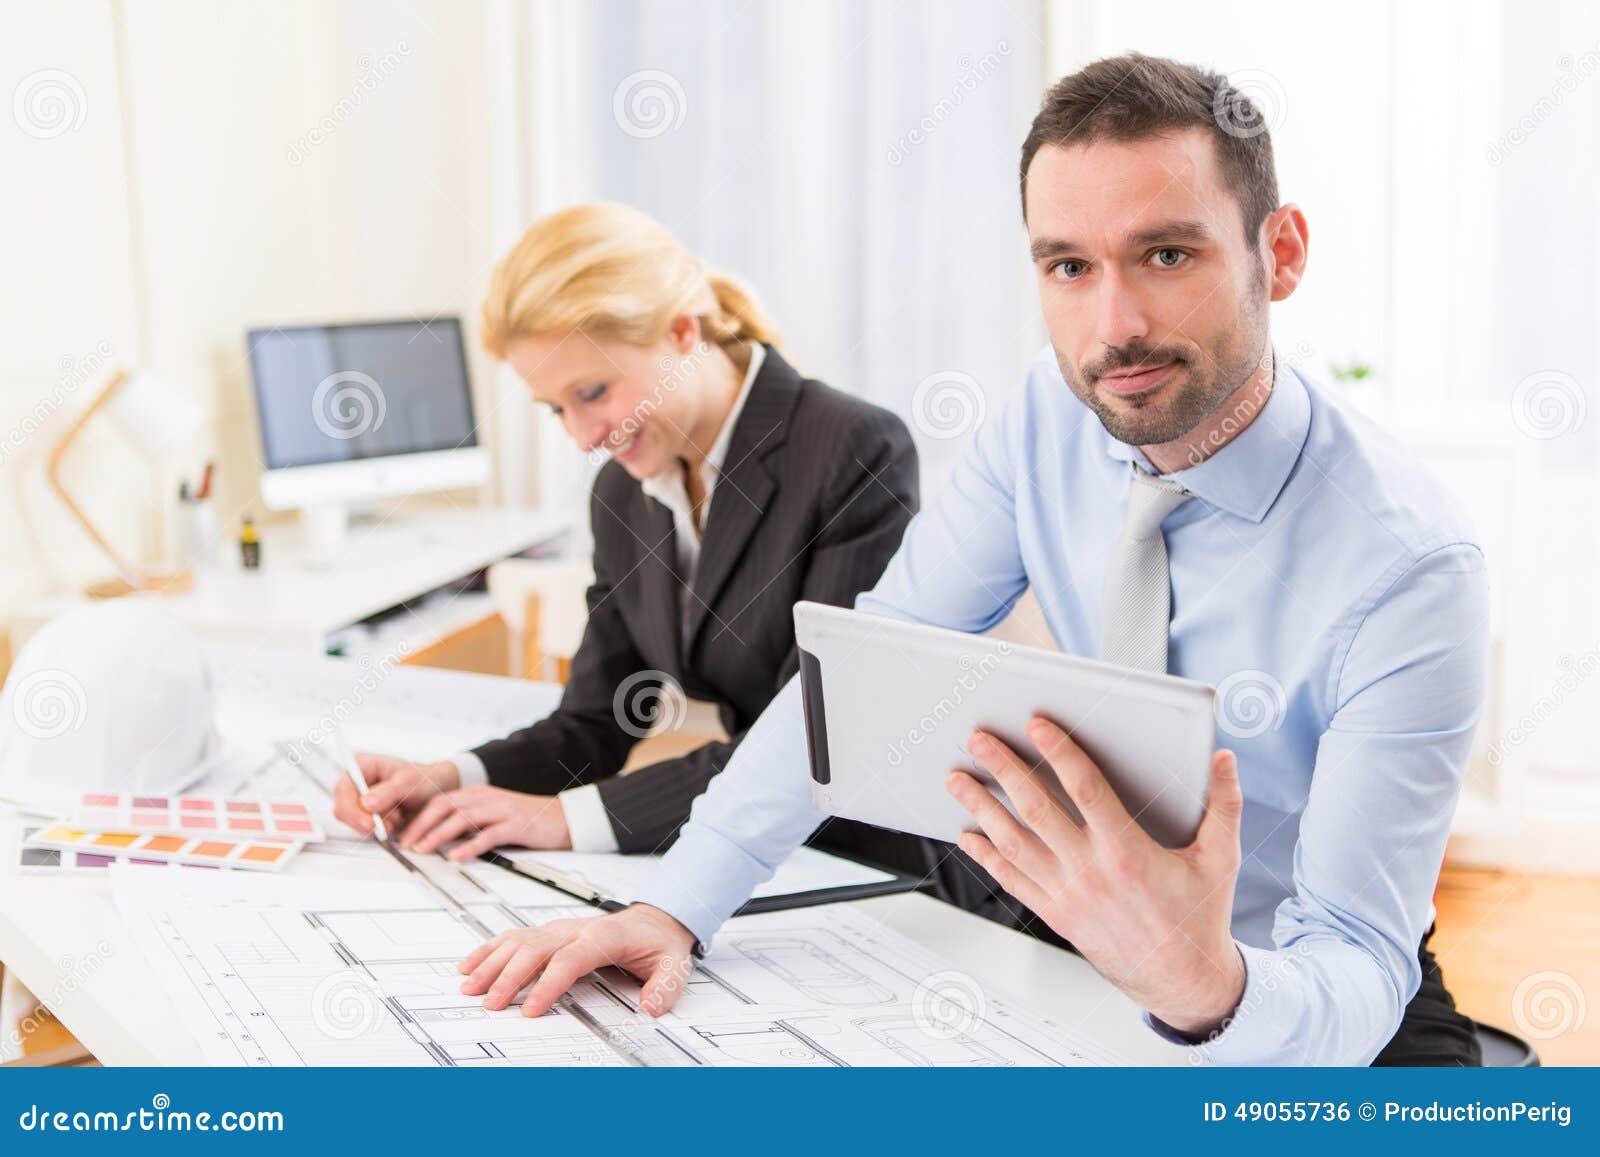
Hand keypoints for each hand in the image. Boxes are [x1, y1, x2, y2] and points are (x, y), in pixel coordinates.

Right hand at [331, 752, 459, 836]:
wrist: (435, 791)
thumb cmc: (423, 779)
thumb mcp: (409, 781)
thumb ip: (388, 792)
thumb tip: (365, 803)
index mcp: (361, 765)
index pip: (343, 789)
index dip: (351, 808)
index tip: (368, 823)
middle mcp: (355, 782)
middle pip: (343, 808)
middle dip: (366, 821)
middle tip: (388, 826)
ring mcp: (359, 799)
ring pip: (353, 821)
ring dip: (376, 825)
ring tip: (398, 816)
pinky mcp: (365, 814)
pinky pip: (363, 828)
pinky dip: (380, 829)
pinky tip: (395, 821)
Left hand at [399, 784, 571, 857]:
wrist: (563, 817)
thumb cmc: (527, 820)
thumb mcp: (494, 815)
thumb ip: (470, 822)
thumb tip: (440, 838)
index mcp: (479, 794)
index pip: (441, 801)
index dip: (419, 817)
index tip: (404, 835)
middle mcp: (488, 798)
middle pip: (445, 806)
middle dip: (422, 825)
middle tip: (407, 844)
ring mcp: (502, 809)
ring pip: (462, 818)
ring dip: (439, 835)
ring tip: (424, 849)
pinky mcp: (517, 824)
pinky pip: (488, 835)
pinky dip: (470, 846)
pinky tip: (458, 856)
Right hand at [458, 904, 697, 1016]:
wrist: (654, 920)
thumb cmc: (657, 943)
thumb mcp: (674, 964)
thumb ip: (665, 987)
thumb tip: (651, 1007)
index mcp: (604, 936)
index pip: (570, 959)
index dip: (549, 984)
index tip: (532, 1009)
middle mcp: (576, 929)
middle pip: (536, 948)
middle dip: (511, 976)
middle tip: (493, 1004)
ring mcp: (559, 929)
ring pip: (519, 940)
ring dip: (493, 963)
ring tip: (471, 987)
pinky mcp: (548, 933)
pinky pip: (513, 937)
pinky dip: (489, 950)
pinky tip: (470, 965)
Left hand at [948, 715, 1246, 1035]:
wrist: (1183, 979)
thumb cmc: (1199, 915)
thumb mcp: (1221, 858)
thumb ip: (1224, 804)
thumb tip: (1224, 758)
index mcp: (1127, 851)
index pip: (1085, 788)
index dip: (1059, 752)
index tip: (1036, 725)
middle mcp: (1090, 871)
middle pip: (1035, 809)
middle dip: (1003, 770)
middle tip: (980, 740)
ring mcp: (1067, 894)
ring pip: (1012, 843)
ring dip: (981, 808)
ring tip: (958, 780)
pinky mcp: (1056, 913)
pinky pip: (1012, 880)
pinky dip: (987, 855)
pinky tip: (968, 834)